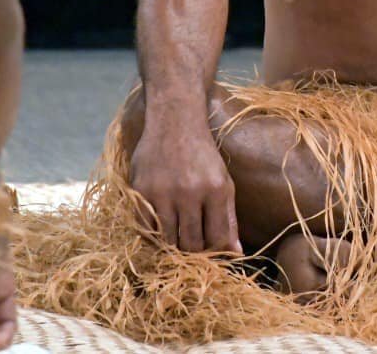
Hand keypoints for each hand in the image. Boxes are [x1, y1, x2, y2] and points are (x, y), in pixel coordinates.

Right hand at [130, 114, 242, 254]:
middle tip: (192, 250)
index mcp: (216, 190)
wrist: (174, 120)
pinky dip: (152, 234)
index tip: (213, 256)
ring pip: (168, 240)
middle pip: (192, 244)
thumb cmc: (203, 154)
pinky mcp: (140, 190)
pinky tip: (159, 229)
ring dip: (172, 245)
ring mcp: (162, 192)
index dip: (216, 254)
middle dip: (194, 253)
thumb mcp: (223, 181)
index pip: (218, 239)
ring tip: (176, 241)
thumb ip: (229, 218)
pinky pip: (145, 228)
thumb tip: (235, 253)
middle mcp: (189, 192)